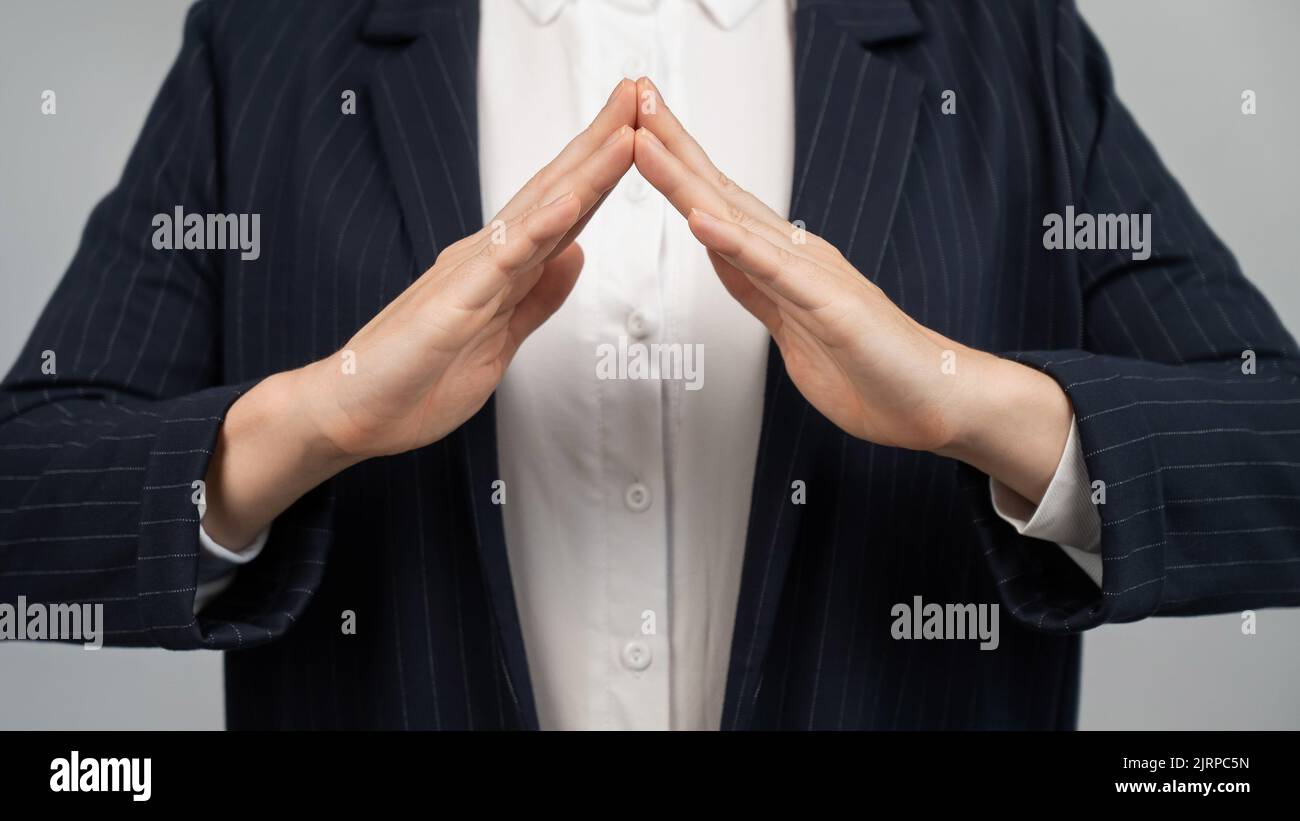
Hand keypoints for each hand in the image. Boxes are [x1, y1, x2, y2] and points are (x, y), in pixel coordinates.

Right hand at [300, 79, 637, 460]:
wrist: (348, 410)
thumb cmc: (414, 380)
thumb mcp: (499, 340)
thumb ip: (537, 298)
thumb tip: (574, 256)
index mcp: (500, 270)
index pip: (563, 211)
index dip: (603, 171)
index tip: (638, 132)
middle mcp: (486, 259)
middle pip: (557, 193)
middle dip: (600, 145)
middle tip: (639, 95)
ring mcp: (471, 276)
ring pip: (539, 213)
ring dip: (584, 170)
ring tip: (623, 129)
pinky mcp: (456, 303)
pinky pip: (505, 260)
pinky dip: (539, 227)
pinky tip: (571, 198)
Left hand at [631, 78, 1071, 503]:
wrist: (937, 398)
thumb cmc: (872, 366)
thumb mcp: (791, 324)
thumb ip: (754, 285)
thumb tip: (717, 249)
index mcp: (784, 259)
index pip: (719, 203)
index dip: (676, 165)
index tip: (638, 129)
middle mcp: (796, 253)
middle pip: (720, 192)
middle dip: (673, 146)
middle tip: (636, 98)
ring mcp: (813, 275)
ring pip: (736, 219)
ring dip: (687, 179)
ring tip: (647, 141)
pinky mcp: (828, 305)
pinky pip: (771, 271)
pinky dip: (733, 243)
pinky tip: (700, 219)